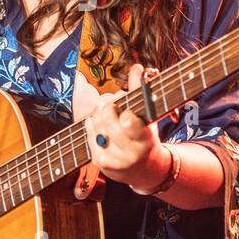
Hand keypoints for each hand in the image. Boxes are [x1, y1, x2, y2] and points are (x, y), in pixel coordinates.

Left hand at [81, 63, 172, 194]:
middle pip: (108, 117)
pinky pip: (89, 131)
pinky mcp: (100, 162)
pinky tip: (100, 123)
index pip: (128, 120)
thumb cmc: (146, 137)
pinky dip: (92, 123)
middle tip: (114, 103)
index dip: (125, 110)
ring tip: (108, 113)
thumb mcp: (149, 117)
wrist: (144, 171)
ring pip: (96, 123)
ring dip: (99, 112)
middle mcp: (129, 153)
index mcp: (145, 140)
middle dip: (110, 105)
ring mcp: (113, 159)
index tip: (128, 109)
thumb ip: (141, 91)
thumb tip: (137, 67)